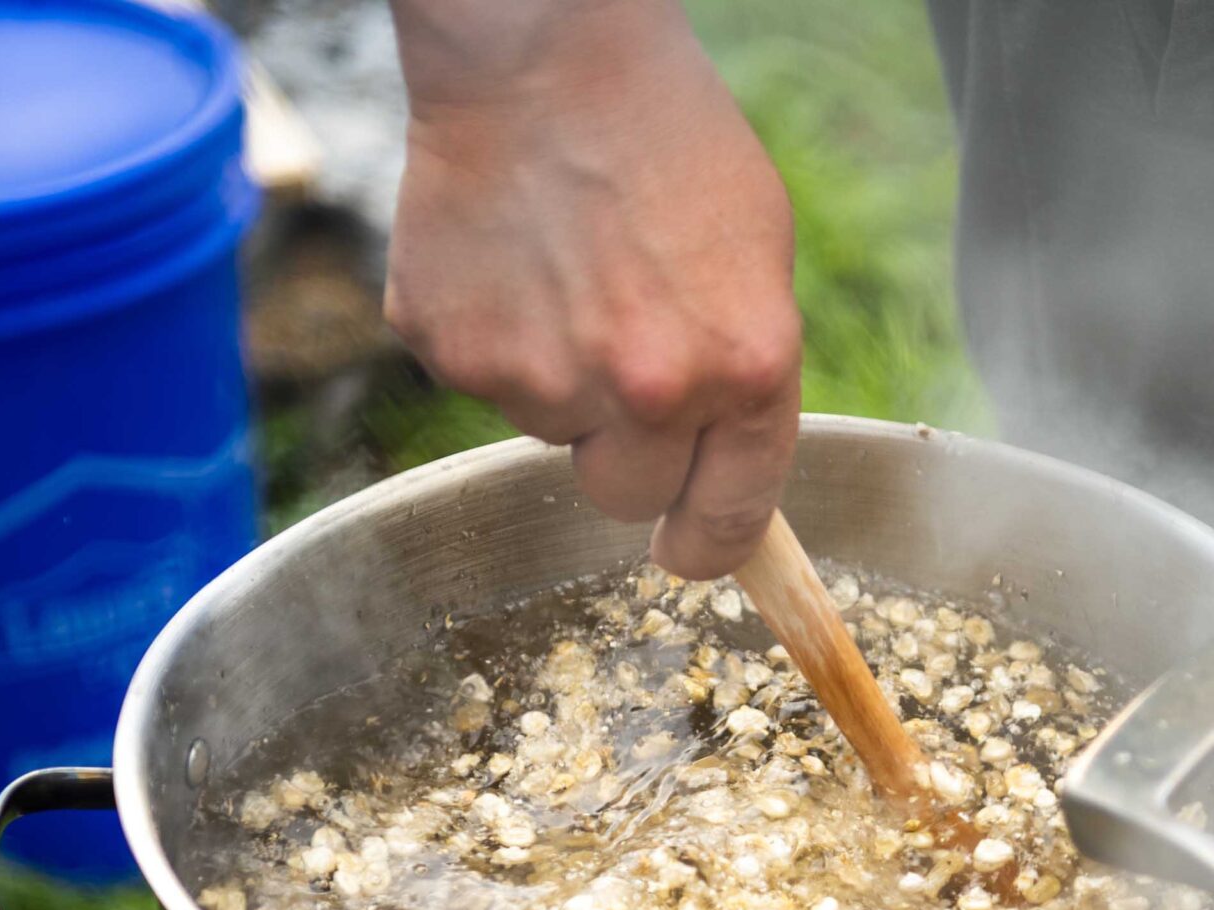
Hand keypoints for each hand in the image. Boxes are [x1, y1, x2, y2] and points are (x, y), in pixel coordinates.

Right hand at [384, 0, 801, 577]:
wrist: (542, 55)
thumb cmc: (666, 141)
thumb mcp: (757, 259)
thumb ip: (744, 376)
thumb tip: (720, 473)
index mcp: (746, 369)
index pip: (728, 519)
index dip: (707, 545)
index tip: (687, 550)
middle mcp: (650, 391)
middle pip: (625, 497)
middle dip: (623, 450)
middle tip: (614, 357)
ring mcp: (544, 379)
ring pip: (550, 431)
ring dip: (556, 375)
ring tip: (564, 270)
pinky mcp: (456, 354)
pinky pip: (482, 381)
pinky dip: (492, 334)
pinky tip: (510, 258)